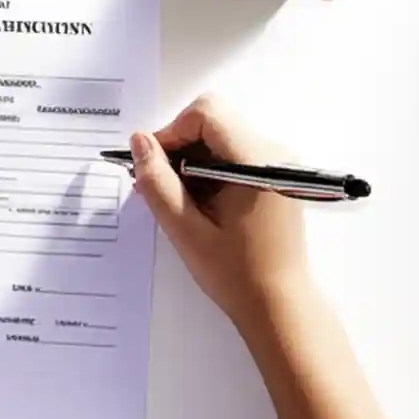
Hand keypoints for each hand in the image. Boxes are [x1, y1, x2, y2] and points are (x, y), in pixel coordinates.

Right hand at [131, 94, 309, 322]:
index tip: (152, 164)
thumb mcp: (186, 230)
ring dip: (191, 159)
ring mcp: (277, 163)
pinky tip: (197, 202)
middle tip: (157, 183)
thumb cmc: (236, 274)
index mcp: (257, 162)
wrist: (279, 305)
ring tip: (176, 199)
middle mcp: (273, 153)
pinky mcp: (274, 175)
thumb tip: (140, 142)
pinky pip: (233, 153)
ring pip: (221, 136)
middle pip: (214, 121)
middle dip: (179, 146)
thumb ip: (159, 182)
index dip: (172, 131)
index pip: (208, 113)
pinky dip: (208, 169)